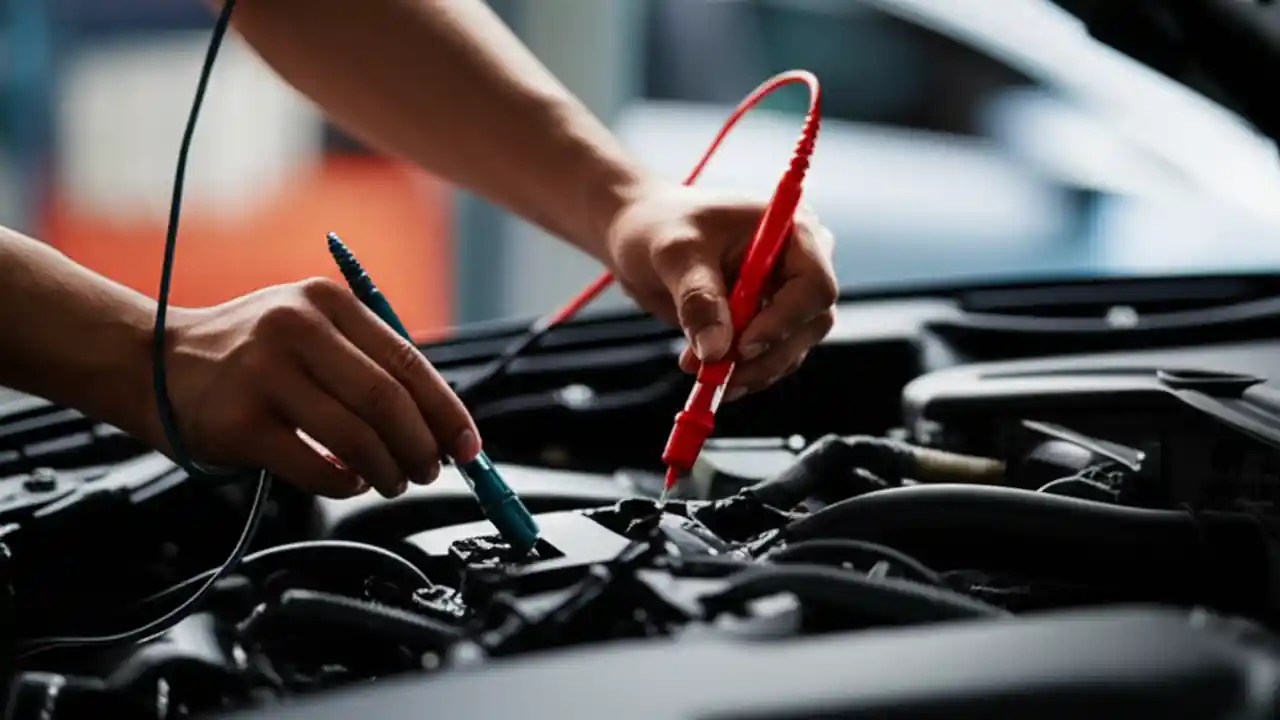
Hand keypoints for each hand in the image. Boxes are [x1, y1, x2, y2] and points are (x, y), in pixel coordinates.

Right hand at [151, 278, 480, 498]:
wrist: (155, 364)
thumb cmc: (253, 356)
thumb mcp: (311, 329)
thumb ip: (370, 364)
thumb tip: (442, 425)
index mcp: (327, 301)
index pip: (408, 360)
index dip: (446, 410)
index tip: (469, 447)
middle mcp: (296, 327)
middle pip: (388, 400)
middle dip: (422, 447)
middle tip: (431, 471)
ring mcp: (264, 374)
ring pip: (357, 437)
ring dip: (388, 471)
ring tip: (393, 481)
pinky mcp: (240, 422)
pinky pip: (317, 467)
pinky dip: (346, 485)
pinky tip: (350, 483)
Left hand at [604, 184, 837, 399]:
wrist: (643, 240)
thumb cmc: (662, 228)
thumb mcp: (675, 253)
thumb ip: (698, 297)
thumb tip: (715, 349)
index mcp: (792, 231)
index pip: (814, 285)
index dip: (785, 320)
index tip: (743, 347)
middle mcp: (799, 265)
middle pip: (810, 324)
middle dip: (765, 355)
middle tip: (716, 372)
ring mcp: (786, 298)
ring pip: (791, 350)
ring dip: (749, 371)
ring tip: (699, 370)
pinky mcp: (767, 325)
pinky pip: (768, 361)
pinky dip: (740, 374)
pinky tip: (707, 374)